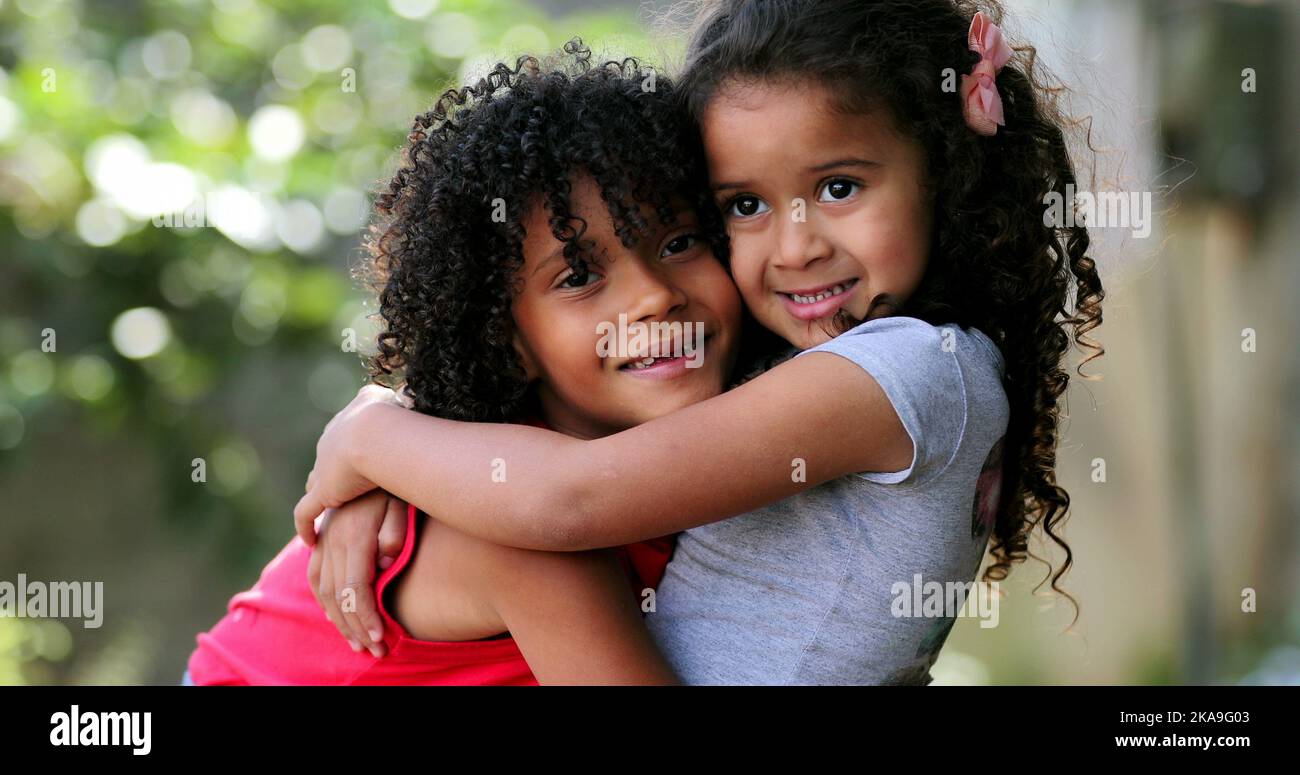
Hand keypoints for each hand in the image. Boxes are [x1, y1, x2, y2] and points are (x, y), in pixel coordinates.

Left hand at [294, 384, 408, 544]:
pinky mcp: (324, 491)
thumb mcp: (411, 401)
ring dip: (321, 494)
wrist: (380, 434)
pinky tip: (311, 540)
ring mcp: (326, 463)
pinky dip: (306, 526)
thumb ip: (413, 400)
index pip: (352, 426)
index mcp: (357, 412)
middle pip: (330, 453)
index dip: (356, 441)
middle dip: (335, 467)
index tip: (361, 452)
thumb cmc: (404, 417)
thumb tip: (421, 395)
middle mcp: (335, 435)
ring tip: (329, 510)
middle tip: (344, 482)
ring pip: (317, 481)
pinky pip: (307, 513)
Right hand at [307, 491, 408, 657]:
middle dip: (354, 628)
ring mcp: (326, 538)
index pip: (356, 590)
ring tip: (354, 640)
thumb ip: (392, 533)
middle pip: (338, 597)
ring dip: (338, 618)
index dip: (366, 618)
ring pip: (323, 589)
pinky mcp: (325, 535)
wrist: (369, 446)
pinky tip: (333, 613)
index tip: (380, 640)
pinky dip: (323, 596)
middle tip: (373, 651)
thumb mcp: (400, 502)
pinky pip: (315, 573)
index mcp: (353, 536)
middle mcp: (334, 540)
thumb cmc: (393, 479)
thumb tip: (382, 562)